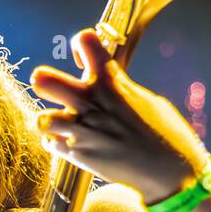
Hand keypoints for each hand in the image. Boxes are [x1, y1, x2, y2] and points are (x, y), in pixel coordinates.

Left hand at [30, 29, 207, 204]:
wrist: (168, 171)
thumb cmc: (164, 134)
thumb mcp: (144, 100)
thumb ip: (120, 89)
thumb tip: (110, 85)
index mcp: (112, 80)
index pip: (86, 40)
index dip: (80, 46)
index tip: (84, 61)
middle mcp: (92, 101)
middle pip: (45, 81)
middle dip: (43, 81)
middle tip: (48, 88)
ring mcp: (82, 130)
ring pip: (42, 119)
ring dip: (46, 120)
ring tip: (56, 124)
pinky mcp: (79, 155)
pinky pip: (51, 143)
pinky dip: (57, 143)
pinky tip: (69, 144)